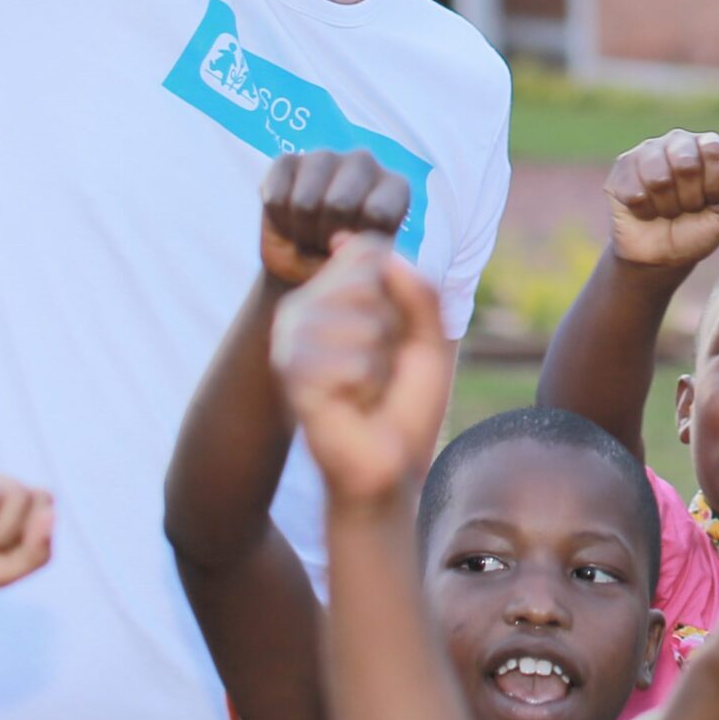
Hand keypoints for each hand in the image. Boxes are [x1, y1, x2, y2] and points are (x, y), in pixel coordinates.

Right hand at [260, 148, 411, 288]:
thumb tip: (340, 238)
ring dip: (301, 232)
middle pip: (338, 205)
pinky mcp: (287, 160)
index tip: (355, 252)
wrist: (304, 266)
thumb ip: (365, 255)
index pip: (377, 214)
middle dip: (326, 238)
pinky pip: (276, 197)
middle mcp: (364, 163)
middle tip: (327, 246)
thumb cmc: (344, 266)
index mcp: (395, 187)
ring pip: (304, 202)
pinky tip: (289, 220)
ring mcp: (325, 157)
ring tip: (309, 237)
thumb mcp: (366, 270)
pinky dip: (279, 220)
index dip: (357, 244)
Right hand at [272, 237, 451, 504]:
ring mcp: (291, 341)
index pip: (368, 251)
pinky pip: (356, 365)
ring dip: (381, 367)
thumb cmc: (404, 404)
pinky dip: (369, 391)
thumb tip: (385, 256)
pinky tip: (351, 406)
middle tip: (379, 370)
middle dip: (393, 331)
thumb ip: (418, 290)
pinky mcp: (293, 377)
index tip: (395, 334)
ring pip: (366, 325)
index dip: (400, 292)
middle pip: (368, 282)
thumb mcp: (428, 339)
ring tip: (364, 391)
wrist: (385, 469)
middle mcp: (300, 309)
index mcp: (327, 294)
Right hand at [606, 131, 718, 271]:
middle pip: (686, 163)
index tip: (714, 202)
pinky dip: (645, 212)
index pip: (716, 150)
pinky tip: (646, 211)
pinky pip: (635, 192)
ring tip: (668, 210)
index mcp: (711, 145)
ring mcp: (648, 151)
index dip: (715, 185)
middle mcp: (679, 141)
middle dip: (690, 198)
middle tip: (689, 208)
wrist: (661, 256)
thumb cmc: (699, 230)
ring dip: (666, 207)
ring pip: (658, 178)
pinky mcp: (622, 167)